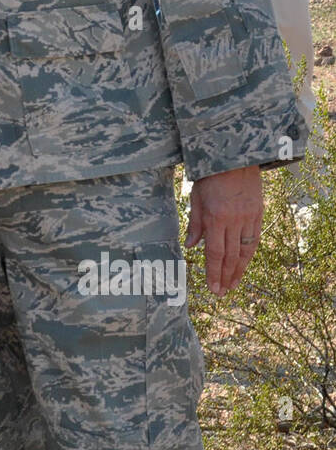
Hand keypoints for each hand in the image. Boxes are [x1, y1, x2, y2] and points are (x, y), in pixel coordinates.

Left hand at [185, 165, 262, 294]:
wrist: (234, 156)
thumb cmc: (210, 176)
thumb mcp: (196, 197)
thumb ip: (195, 223)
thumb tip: (191, 246)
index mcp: (215, 217)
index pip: (215, 253)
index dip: (214, 273)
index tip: (213, 288)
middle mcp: (234, 220)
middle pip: (231, 257)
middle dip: (226, 277)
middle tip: (222, 293)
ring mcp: (248, 217)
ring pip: (245, 251)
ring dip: (239, 270)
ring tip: (233, 285)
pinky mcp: (258, 213)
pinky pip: (254, 238)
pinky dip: (249, 254)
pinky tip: (243, 264)